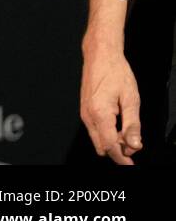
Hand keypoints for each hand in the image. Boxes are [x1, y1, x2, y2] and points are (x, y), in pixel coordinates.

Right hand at [80, 39, 142, 163]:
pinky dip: (107, 133)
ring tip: (128, 132)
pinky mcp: (85, 109)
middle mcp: (88, 116)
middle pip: (102, 146)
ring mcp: (84, 113)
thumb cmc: (115, 72)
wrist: (100, 55)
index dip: (123, 158)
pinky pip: (95, 129)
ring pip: (97, 139)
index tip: (132, 165)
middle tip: (134, 143)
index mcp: (100, 114)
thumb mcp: (131, 99)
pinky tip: (118, 124)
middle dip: (118, 150)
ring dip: (112, 142)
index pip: (110, 146)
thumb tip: (134, 145)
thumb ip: (132, 125)